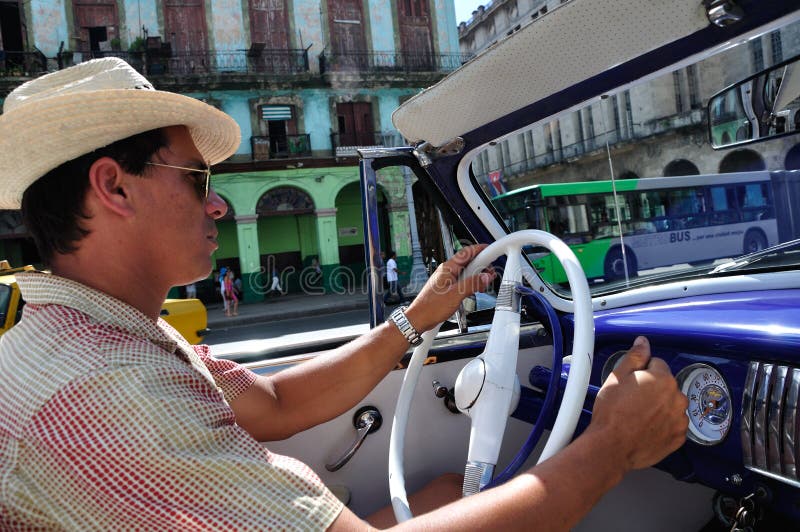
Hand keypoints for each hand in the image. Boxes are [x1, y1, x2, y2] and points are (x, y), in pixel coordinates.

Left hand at [405, 244, 495, 331]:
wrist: (419, 319)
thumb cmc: (430, 307)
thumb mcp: (455, 295)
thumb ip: (472, 284)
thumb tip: (485, 277)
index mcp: (448, 268)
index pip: (467, 253)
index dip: (480, 249)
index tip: (491, 249)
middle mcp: (447, 271)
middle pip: (468, 262)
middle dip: (481, 266)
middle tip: (491, 273)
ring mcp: (447, 279)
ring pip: (466, 272)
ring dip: (477, 276)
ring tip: (485, 283)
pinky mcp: (447, 288)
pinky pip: (462, 281)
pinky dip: (471, 283)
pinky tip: (475, 290)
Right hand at [586, 336, 687, 471]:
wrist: (612, 446)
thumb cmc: (612, 413)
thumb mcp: (617, 376)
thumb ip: (635, 356)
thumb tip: (643, 342)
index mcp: (663, 379)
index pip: (658, 364)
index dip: (642, 372)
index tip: (632, 383)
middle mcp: (677, 398)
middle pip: (666, 385)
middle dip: (653, 389)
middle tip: (632, 400)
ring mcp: (680, 419)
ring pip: (671, 405)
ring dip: (660, 407)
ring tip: (638, 415)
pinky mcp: (678, 437)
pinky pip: (673, 424)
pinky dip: (663, 424)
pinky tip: (646, 427)